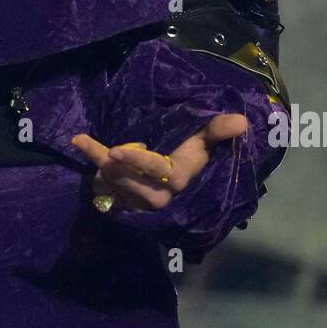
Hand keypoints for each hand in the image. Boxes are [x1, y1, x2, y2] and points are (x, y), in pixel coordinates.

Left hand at [70, 113, 248, 210]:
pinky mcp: (130, 206)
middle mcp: (160, 195)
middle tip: (90, 144)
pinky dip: (96, 179)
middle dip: (109, 165)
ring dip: (100, 170)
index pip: (155, 169)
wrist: (185, 177)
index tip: (113, 148)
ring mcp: (143, 203)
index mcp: (177, 177)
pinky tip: (84, 152)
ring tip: (85, 144)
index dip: (135, 159)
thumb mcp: (205, 137)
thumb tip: (242, 121)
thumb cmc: (193, 150)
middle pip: (129, 181)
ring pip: (115, 188)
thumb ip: (218, 128)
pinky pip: (107, 195)